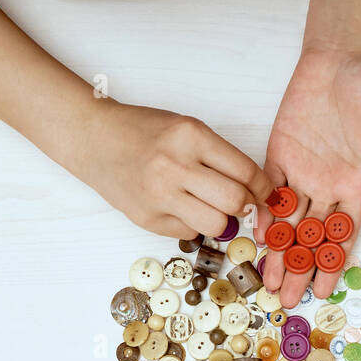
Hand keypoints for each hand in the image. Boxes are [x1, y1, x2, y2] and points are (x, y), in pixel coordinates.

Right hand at [79, 103, 272, 238]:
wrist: (95, 140)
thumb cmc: (144, 132)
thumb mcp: (186, 129)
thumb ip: (218, 157)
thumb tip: (252, 193)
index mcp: (190, 136)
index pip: (245, 171)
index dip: (263, 187)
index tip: (265, 193)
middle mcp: (175, 165)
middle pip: (235, 201)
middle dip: (246, 206)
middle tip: (242, 203)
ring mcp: (159, 196)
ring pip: (216, 225)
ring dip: (222, 220)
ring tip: (211, 207)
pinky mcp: (147, 219)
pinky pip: (189, 231)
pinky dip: (193, 223)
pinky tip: (180, 207)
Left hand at [257, 48, 360, 306]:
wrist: (341, 56)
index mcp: (357, 186)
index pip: (343, 236)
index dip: (332, 265)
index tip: (324, 292)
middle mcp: (328, 187)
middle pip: (312, 239)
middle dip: (300, 270)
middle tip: (287, 299)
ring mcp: (303, 173)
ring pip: (288, 223)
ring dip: (279, 253)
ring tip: (269, 281)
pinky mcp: (279, 156)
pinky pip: (270, 192)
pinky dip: (263, 213)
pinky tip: (258, 237)